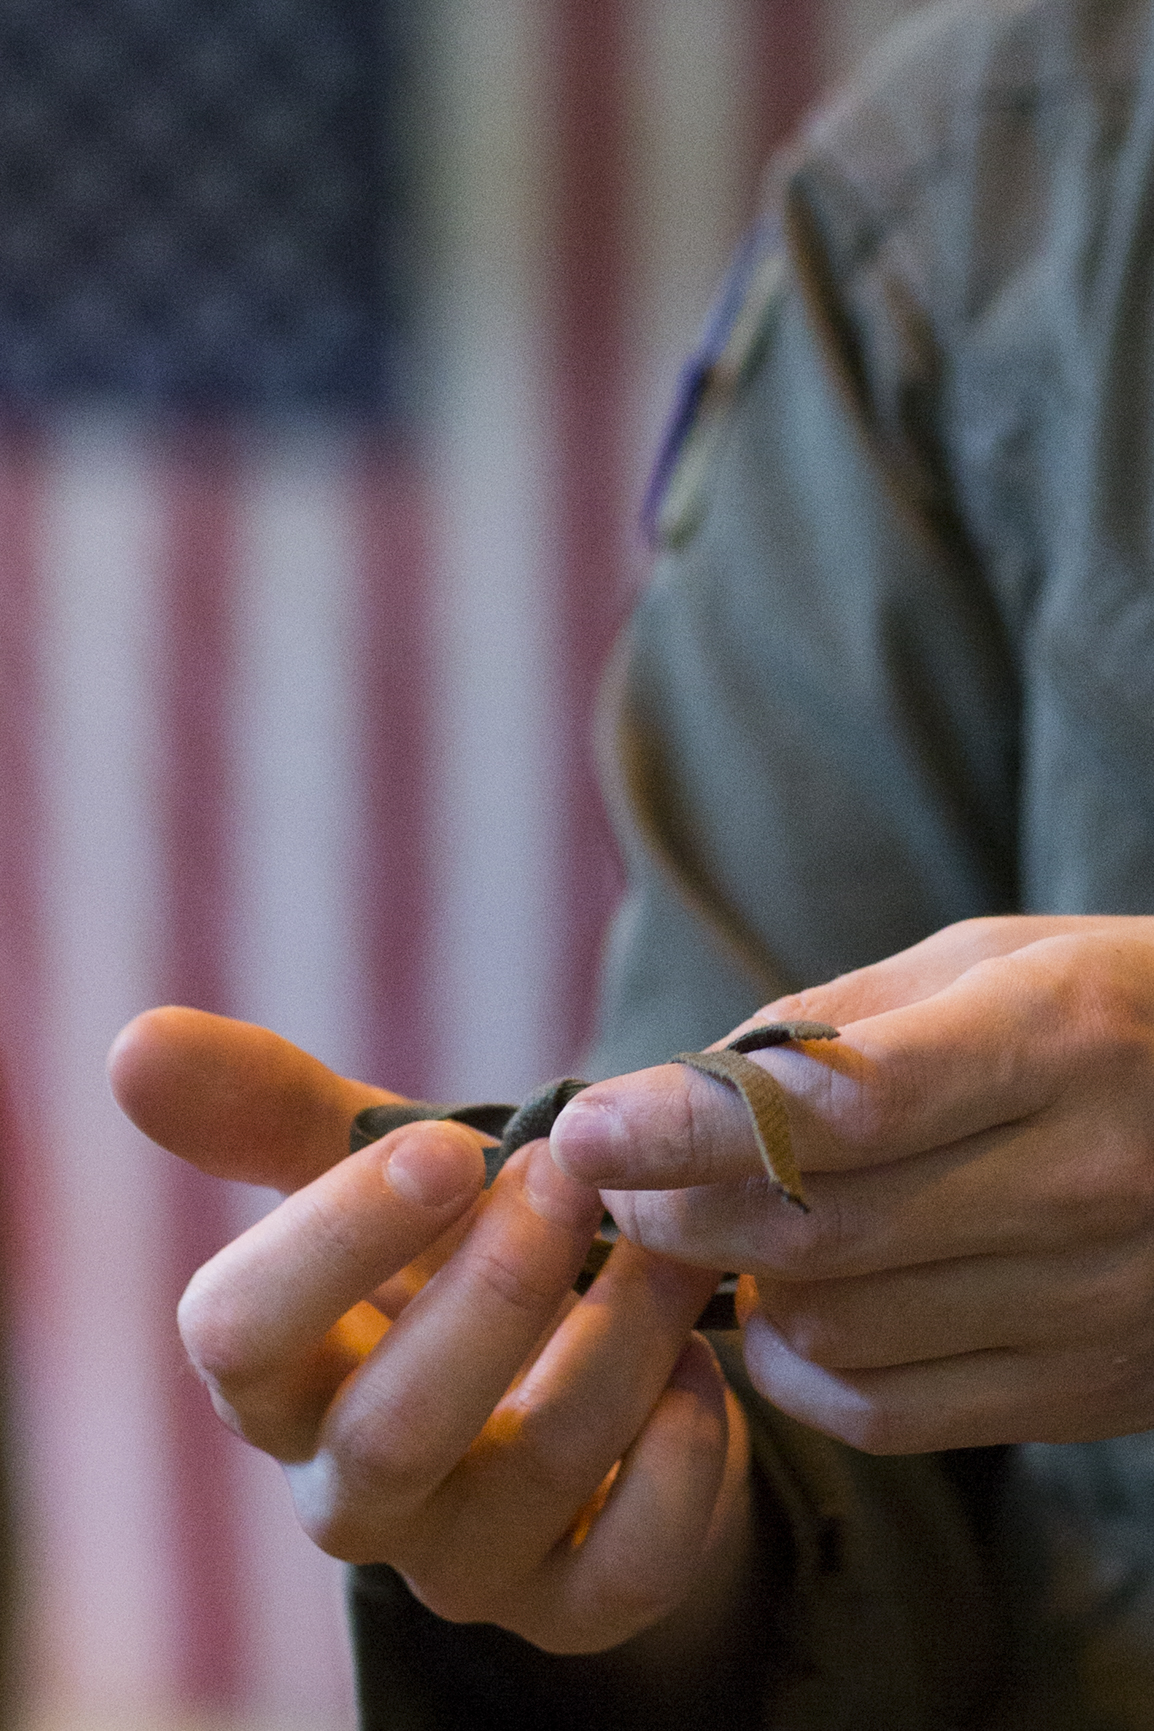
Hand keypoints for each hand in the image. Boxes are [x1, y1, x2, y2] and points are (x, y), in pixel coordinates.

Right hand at [108, 1007, 750, 1654]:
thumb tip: (134, 1040)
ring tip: (678, 1242)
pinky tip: (701, 1370)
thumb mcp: (370, 1167)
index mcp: (278, 1377)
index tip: (451, 1144)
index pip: (237, 1336)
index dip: (337, 1238)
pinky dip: (681, 1460)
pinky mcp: (568, 1604)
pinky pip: (628, 1571)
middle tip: (574, 1178)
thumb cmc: (442, 1249)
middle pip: (389, 1430)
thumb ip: (269, 1108)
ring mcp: (461, 1559)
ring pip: (529, 1477)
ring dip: (619, 1341)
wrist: (557, 1357)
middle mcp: (351, 1489)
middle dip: (495, 1290)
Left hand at [550, 915, 1153, 1452]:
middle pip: (817, 1231)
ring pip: (838, 1333)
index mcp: (1061, 1039)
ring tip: (715, 1230)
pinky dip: (801, 1372)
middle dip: (677, 1209)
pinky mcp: (1097, 1389)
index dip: (689, 1123)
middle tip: (618, 1179)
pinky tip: (786, 1310)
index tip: (587, 1128)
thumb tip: (682, 1089)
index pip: (841, 1104)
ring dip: (737, 1288)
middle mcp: (1089, 1179)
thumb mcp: (996, 959)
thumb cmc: (1120, 1010)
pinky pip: (893, 1415)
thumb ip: (838, 1020)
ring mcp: (1102, 1302)